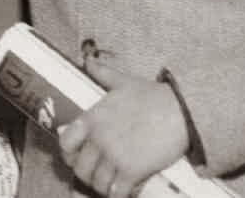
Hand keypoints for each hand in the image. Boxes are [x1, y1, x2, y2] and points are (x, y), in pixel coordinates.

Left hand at [57, 55, 188, 197]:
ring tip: (112, 182)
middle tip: (98, 173)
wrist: (179, 110)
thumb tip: (88, 60)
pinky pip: (117, 193)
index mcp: (92, 118)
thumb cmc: (151, 95)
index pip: (65, 142)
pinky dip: (119, 194)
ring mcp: (114, 156)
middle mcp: (99, 139)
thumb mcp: (122, 81)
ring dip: (103, 186)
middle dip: (87, 174)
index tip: (78, 155)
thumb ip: (101, 73)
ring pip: (97, 184)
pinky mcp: (133, 171)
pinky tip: (126, 188)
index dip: (68, 152)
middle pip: (79, 169)